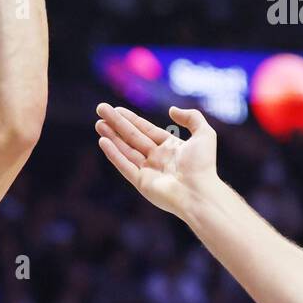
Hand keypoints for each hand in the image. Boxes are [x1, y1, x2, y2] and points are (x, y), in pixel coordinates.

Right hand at [95, 103, 218, 218]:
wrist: (199, 192)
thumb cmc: (203, 165)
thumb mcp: (204, 134)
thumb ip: (192, 117)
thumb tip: (171, 110)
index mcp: (170, 147)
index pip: (146, 129)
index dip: (131, 119)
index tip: (116, 109)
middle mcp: (157, 158)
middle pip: (132, 137)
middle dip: (116, 123)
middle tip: (100, 109)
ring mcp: (148, 171)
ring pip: (125, 149)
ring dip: (111, 136)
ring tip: (98, 124)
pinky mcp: (141, 183)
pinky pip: (124, 165)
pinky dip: (113, 154)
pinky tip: (103, 141)